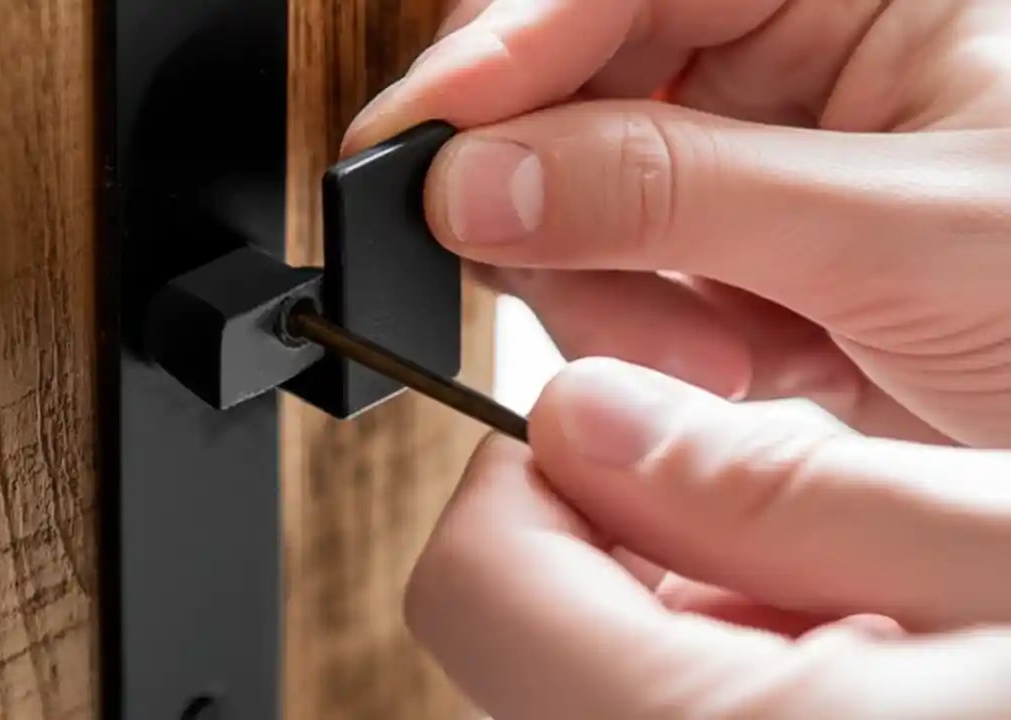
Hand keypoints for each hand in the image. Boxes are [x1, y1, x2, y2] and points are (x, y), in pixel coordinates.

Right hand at [344, 0, 1010, 447]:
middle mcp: (787, 58)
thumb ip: (672, 192)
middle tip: (552, 269)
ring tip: (710, 352)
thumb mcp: (895, 233)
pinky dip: (634, 330)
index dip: (509, 46)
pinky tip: (724, 360)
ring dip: (601, 284)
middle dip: (552, 190)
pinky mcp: (722, 253)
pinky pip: (609, 273)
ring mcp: (744, 163)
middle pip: (572, 82)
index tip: (420, 131)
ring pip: (569, 190)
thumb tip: (477, 179)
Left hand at [406, 358, 1010, 718]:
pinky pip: (673, 715)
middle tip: (788, 505)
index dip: (536, 471)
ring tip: (861, 595)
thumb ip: (774, 491)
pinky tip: (865, 656)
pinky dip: (734, 667)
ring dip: (695, 607)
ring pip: (596, 677)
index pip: (475, 579)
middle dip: (631, 538)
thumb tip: (586, 415)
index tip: (632, 420)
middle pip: (529, 630)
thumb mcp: (1010, 553)